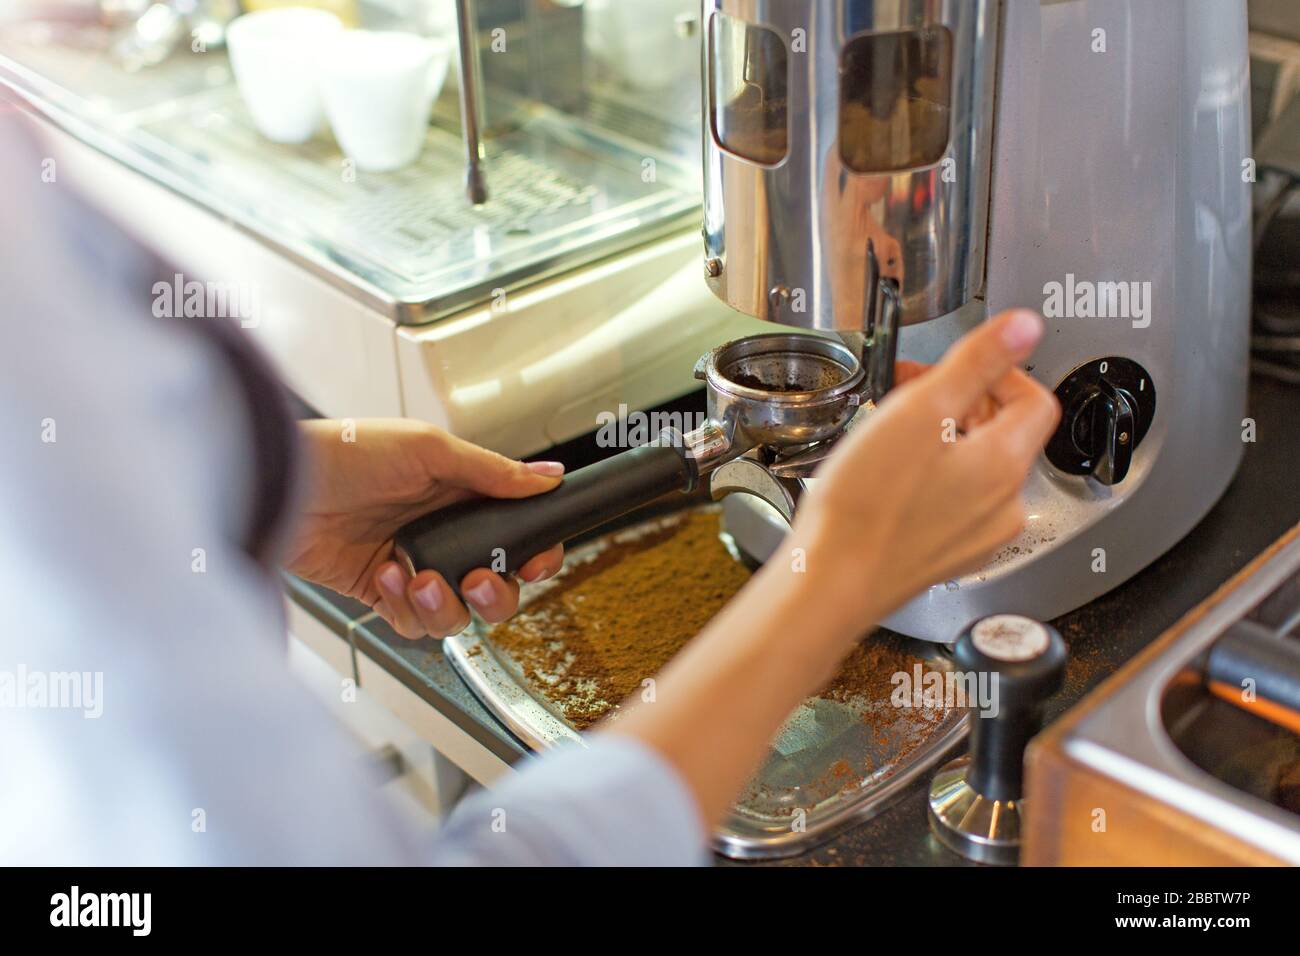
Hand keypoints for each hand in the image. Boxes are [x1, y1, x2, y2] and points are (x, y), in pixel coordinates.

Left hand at [285, 419, 564, 638]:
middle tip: (478, 581)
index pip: (515, 535)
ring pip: (456, 615)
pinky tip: (389, 577)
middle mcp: (442, 535)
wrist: (280, 481)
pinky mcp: (380, 593)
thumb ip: (491, 472)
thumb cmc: (345, 451)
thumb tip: (548, 478)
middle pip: (494, 587)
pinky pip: (412, 624)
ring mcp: (413, 567)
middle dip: (494, 593)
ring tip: (421, 580)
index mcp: (461, 496)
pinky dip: (406, 609)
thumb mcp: (428, 449)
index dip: (533, 555)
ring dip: (444, 605)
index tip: (532, 562)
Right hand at [790, 309, 1060, 636]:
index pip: (1034, 400)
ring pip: (976, 469)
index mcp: (1005, 464)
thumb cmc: (866, 507)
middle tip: (914, 393)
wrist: (832, 581)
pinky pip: (952, 503)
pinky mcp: (946, 555)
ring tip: (894, 434)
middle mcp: (1003, 506)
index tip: (957, 367)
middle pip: (1004, 434)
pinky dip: (930, 480)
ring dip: (944, 440)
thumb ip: (978, 362)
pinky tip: (890, 479)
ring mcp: (976, 536)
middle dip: (962, 402)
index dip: (998, 372)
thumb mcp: (920, 410)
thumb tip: (1026, 327)